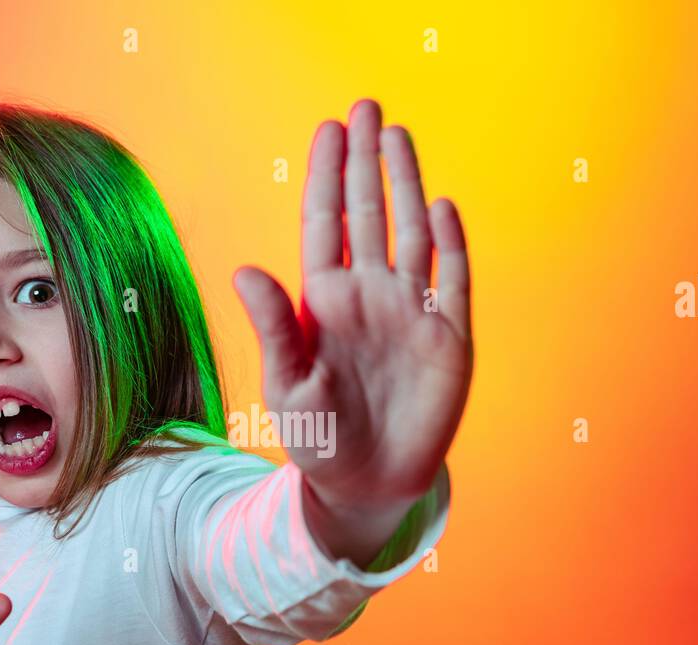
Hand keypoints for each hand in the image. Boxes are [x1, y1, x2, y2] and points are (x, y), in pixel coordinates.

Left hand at [232, 98, 472, 560]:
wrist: (368, 484)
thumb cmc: (317, 437)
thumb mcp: (287, 384)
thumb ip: (272, 326)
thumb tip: (243, 268)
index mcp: (324, 302)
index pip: (326, 224)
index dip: (328, 177)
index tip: (329, 129)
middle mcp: (368, 295)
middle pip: (368, 214)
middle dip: (366, 161)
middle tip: (366, 107)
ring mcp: (410, 312)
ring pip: (410, 234)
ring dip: (407, 185)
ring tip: (399, 136)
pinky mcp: (448, 337)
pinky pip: (453, 280)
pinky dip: (450, 244)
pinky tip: (440, 208)